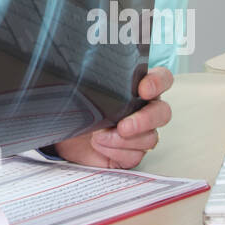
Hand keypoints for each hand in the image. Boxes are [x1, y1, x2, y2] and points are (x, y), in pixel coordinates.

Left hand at [53, 67, 173, 168]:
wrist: (62, 135)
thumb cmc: (76, 106)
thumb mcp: (81, 88)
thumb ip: (92, 78)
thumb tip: (84, 68)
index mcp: (137, 87)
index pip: (161, 79)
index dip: (157, 83)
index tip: (143, 89)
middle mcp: (144, 109)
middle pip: (162, 113)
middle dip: (144, 120)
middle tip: (123, 126)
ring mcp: (140, 133)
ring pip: (149, 138)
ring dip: (122, 140)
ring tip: (98, 136)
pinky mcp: (132, 153)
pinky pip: (135, 156)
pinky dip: (116, 152)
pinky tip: (100, 145)